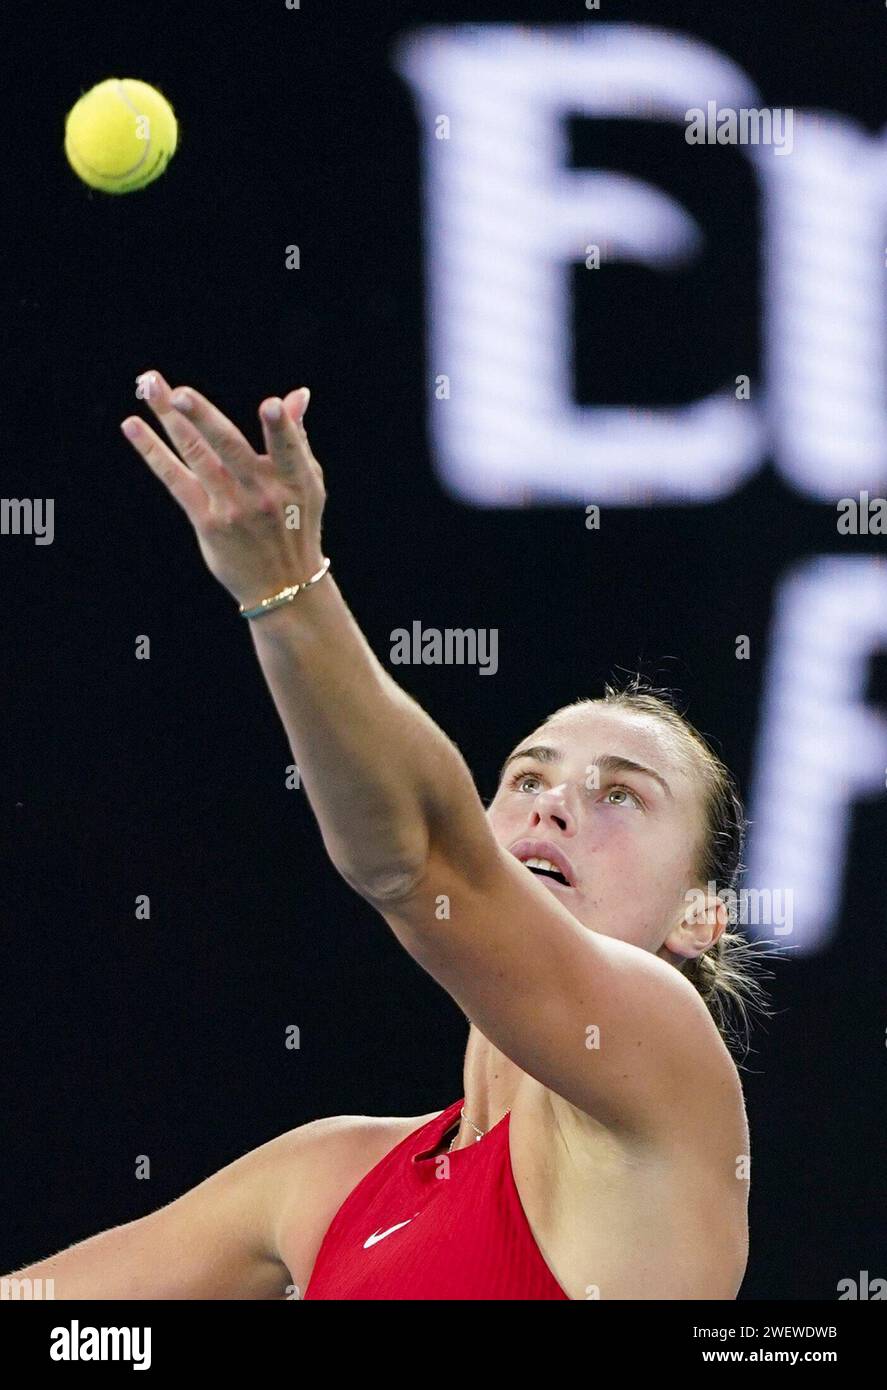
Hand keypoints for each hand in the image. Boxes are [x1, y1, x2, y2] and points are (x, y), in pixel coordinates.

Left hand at [121, 370, 326, 609]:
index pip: (288, 449)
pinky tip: (133, 426)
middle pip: (229, 447)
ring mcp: (232, 508)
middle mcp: (262, 494)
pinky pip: (175, 480)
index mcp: (294, 481)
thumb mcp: (308, 485)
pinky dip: (153, 452)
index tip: (272, 405)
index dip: (281, 428)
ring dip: (170, 419)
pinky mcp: (207, 521)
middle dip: (203, 417)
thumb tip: (296, 395)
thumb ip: (296, 439)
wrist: (283, 586)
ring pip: (196, 454)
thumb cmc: (297, 524)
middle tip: (179, 393)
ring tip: (149, 386)